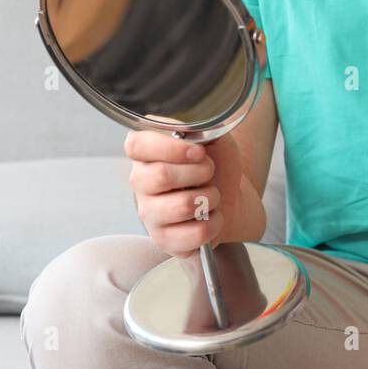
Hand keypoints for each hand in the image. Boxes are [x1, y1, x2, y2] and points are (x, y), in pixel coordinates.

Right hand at [125, 124, 246, 258]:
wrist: (231, 196)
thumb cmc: (214, 165)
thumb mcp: (209, 137)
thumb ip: (196, 127)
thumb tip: (186, 132)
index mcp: (144, 153)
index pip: (137, 145)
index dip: (170, 147)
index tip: (198, 151)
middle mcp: (140, 183)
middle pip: (161, 175)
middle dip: (199, 172)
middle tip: (209, 172)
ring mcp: (149, 214)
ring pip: (182, 206)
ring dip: (210, 198)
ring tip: (210, 196)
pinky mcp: (164, 240)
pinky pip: (194, 234)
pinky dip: (214, 223)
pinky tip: (210, 217)